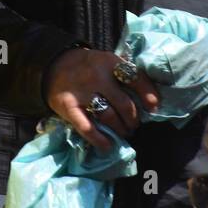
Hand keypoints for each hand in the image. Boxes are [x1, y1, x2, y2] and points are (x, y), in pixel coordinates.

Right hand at [44, 48, 160, 151]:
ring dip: (120, 130)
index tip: (153, 108)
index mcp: (109, 62)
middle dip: (133, 119)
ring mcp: (82, 92)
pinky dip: (99, 140)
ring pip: (108, 117)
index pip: (135, 79)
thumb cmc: (89, 67)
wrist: (54, 65)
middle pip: (124, 104)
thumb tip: (152, 101)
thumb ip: (127, 75)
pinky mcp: (68, 107)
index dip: (148, 95)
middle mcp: (97, 76)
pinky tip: (107, 145)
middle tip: (133, 125)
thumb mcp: (108, 62)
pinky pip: (87, 128)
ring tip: (123, 133)